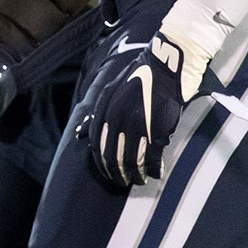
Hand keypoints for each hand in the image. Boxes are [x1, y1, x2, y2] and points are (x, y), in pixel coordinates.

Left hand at [73, 21, 210, 191]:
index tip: (108, 173)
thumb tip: (80, 134)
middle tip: (123, 182)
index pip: (97, 145)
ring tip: (140, 180)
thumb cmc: (140, 78)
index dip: (102, 163)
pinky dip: (154, 169)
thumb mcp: (111, 92)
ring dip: (135, 175)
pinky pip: (152, 157)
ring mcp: (137, 124)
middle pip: (112, 156)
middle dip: (117, 173)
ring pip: (131, 160)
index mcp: (105, 109)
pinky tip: (157, 173)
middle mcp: (117, 118)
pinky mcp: (156, 128)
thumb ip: (97, 114)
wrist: (166, 66)